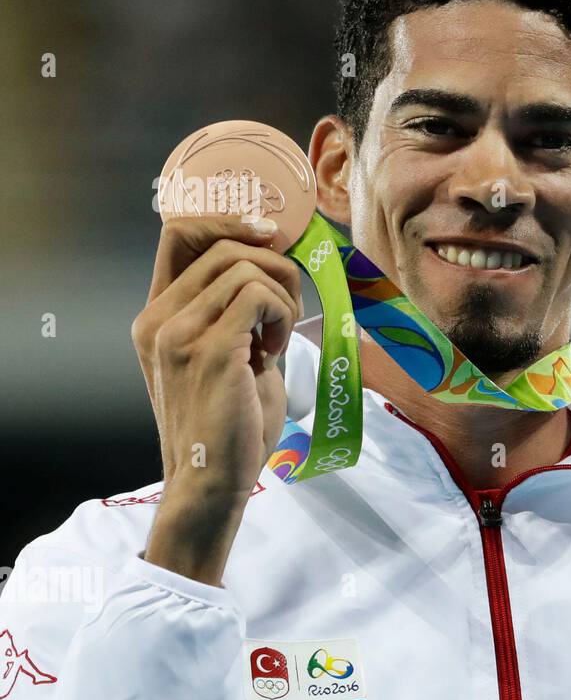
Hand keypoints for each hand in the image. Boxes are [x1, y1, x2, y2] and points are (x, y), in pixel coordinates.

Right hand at [132, 215, 304, 584]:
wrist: (213, 480)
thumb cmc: (231, 422)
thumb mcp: (231, 355)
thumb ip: (240, 311)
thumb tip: (279, 266)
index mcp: (158, 314)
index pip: (179, 233)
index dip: (227, 219)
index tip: (270, 235)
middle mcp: (159, 318)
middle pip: (225, 244)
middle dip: (275, 266)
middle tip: (284, 312)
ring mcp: (178, 332)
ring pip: (246, 266)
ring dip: (281, 296)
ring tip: (275, 339)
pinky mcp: (209, 350)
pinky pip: (257, 296)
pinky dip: (280, 314)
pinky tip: (273, 350)